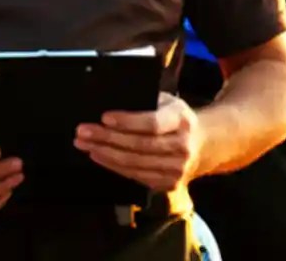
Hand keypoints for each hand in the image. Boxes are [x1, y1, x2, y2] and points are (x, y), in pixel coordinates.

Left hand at [73, 92, 203, 191]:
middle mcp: (182, 146)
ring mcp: (177, 168)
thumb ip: (146, 101)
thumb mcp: (167, 101)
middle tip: (83, 131)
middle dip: (106, 138)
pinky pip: (135, 175)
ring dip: (104, 153)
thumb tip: (111, 101)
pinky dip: (113, 166)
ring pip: (134, 163)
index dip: (127, 122)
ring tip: (83, 143)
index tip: (104, 117)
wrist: (202, 144)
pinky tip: (98, 156)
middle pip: (139, 145)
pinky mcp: (169, 183)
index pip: (153, 123)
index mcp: (181, 120)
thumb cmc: (176, 118)